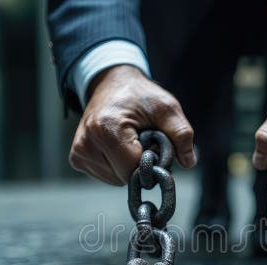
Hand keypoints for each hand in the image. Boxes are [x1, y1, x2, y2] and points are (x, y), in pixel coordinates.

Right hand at [70, 65, 196, 184]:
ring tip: (130, 140)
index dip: (151, 163)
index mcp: (106, 129)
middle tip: (143, 140)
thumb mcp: (167, 108)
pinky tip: (118, 146)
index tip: (155, 145)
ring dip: (128, 165)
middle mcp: (86, 142)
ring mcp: (79, 152)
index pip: (133, 169)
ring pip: (116, 180)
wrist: (112, 83)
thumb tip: (189, 162)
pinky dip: (117, 166)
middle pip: (124, 177)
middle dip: (139, 164)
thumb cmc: (140, 95)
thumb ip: (181, 134)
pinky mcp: (77, 157)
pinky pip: (106, 176)